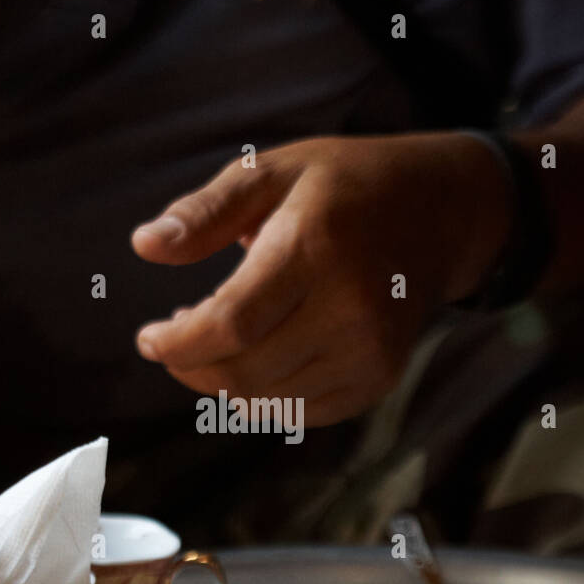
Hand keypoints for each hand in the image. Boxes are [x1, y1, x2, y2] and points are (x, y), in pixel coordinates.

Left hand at [133, 134, 508, 425]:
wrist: (440, 214)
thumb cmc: (342, 186)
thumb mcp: (272, 171)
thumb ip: (205, 212)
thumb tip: (144, 246)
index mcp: (315, 247)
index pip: (231, 324)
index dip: (179, 344)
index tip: (148, 338)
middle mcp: (350, 308)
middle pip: (243, 373)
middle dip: (192, 366)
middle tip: (173, 337)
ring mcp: (371, 351)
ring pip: (266, 401)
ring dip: (222, 382)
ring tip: (213, 339)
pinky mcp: (378, 379)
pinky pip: (299, 412)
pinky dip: (262, 396)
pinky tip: (255, 357)